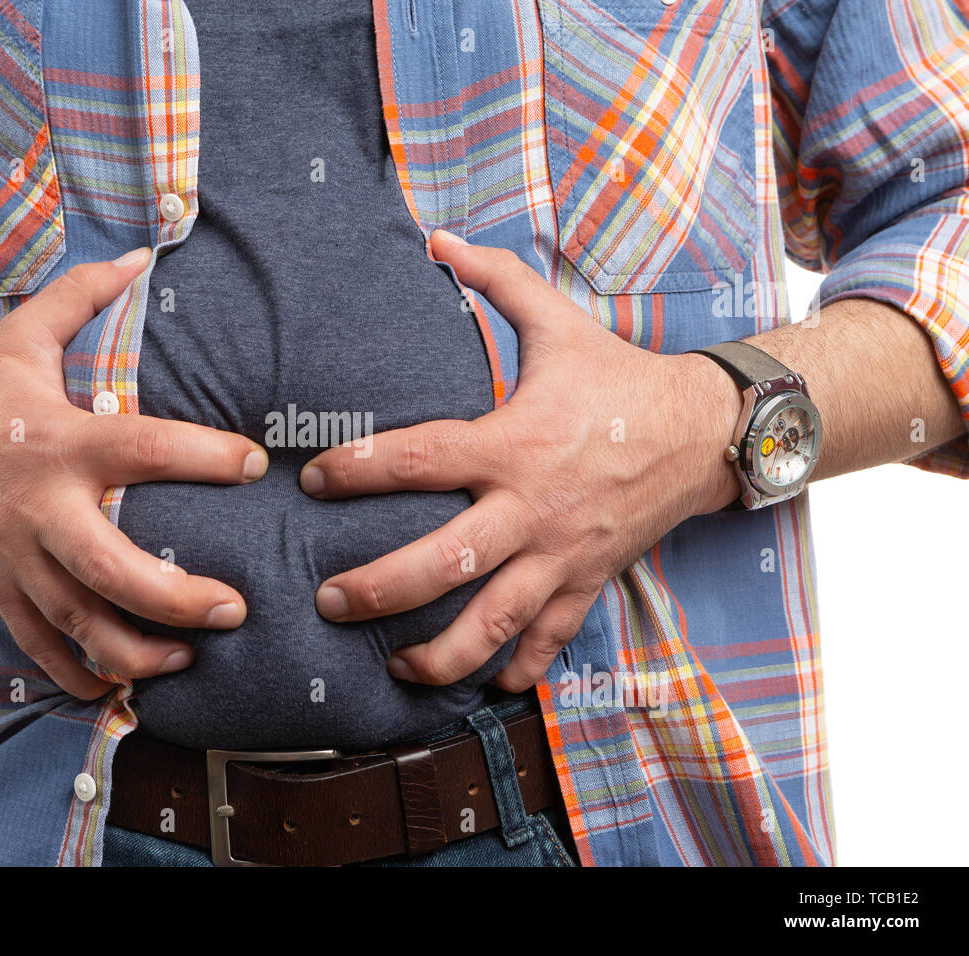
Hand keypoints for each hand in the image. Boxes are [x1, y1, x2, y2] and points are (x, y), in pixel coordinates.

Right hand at [0, 250, 269, 697]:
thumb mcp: (23, 336)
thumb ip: (83, 294)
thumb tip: (143, 251)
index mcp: (59, 441)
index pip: (143, 448)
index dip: (204, 456)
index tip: (255, 464)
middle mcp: (41, 508)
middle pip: (112, 567)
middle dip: (177, 596)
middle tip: (235, 606)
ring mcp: (16, 558)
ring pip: (78, 622)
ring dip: (136, 650)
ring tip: (188, 658)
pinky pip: (39, 646)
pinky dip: (77, 675)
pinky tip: (120, 691)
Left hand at [301, 231, 741, 690]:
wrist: (704, 428)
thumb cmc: (618, 377)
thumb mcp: (558, 321)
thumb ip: (495, 281)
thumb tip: (436, 238)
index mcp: (513, 441)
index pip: (420, 458)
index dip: (360, 469)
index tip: (311, 478)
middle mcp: (532, 506)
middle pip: (445, 560)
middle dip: (380, 587)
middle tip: (329, 601)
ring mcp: (562, 552)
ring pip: (495, 620)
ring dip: (441, 651)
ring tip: (395, 666)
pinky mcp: (589, 580)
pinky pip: (552, 637)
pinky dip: (520, 665)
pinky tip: (486, 683)